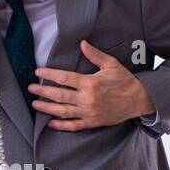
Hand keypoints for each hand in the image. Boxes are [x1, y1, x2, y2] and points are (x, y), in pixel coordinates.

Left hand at [28, 40, 154, 130]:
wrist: (139, 100)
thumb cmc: (125, 81)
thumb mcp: (111, 64)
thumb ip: (95, 54)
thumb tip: (82, 43)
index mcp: (90, 82)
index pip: (64, 78)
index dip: (49, 74)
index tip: (38, 71)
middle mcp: (87, 98)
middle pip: (59, 95)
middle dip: (42, 91)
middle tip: (30, 88)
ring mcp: (89, 112)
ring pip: (62, 111)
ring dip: (46, 108)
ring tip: (35, 104)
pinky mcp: (92, 122)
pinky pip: (73, 126)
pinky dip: (61, 126)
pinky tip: (50, 123)